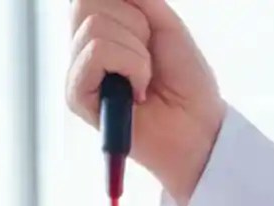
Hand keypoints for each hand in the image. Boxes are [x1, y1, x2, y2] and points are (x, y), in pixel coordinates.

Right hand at [67, 0, 226, 205]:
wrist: (196, 125)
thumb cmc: (185, 80)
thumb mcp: (164, 22)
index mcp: (103, 28)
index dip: (125, 4)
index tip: (148, 28)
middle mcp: (84, 48)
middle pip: (85, 3)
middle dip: (132, 23)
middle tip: (148, 55)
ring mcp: (78, 72)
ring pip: (95, 28)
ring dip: (136, 51)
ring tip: (146, 77)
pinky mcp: (77, 96)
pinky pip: (96, 54)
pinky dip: (131, 66)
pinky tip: (138, 90)